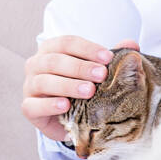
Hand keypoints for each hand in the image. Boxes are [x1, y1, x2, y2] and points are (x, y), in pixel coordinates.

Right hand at [22, 35, 139, 141]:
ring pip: (44, 81)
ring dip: (68, 85)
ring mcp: (30, 85)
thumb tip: (132, 45)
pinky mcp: (28, 107)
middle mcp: (36, 64)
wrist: (67, 117)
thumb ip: (109, 58)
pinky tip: (65, 106)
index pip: (67, 42)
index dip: (87, 49)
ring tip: (89, 91)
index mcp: (51, 49)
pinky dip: (50, 104)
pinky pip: (34, 105)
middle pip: (55, 60)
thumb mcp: (95, 71)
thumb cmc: (79, 86)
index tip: (108, 57)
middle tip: (102, 75)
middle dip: (80, 67)